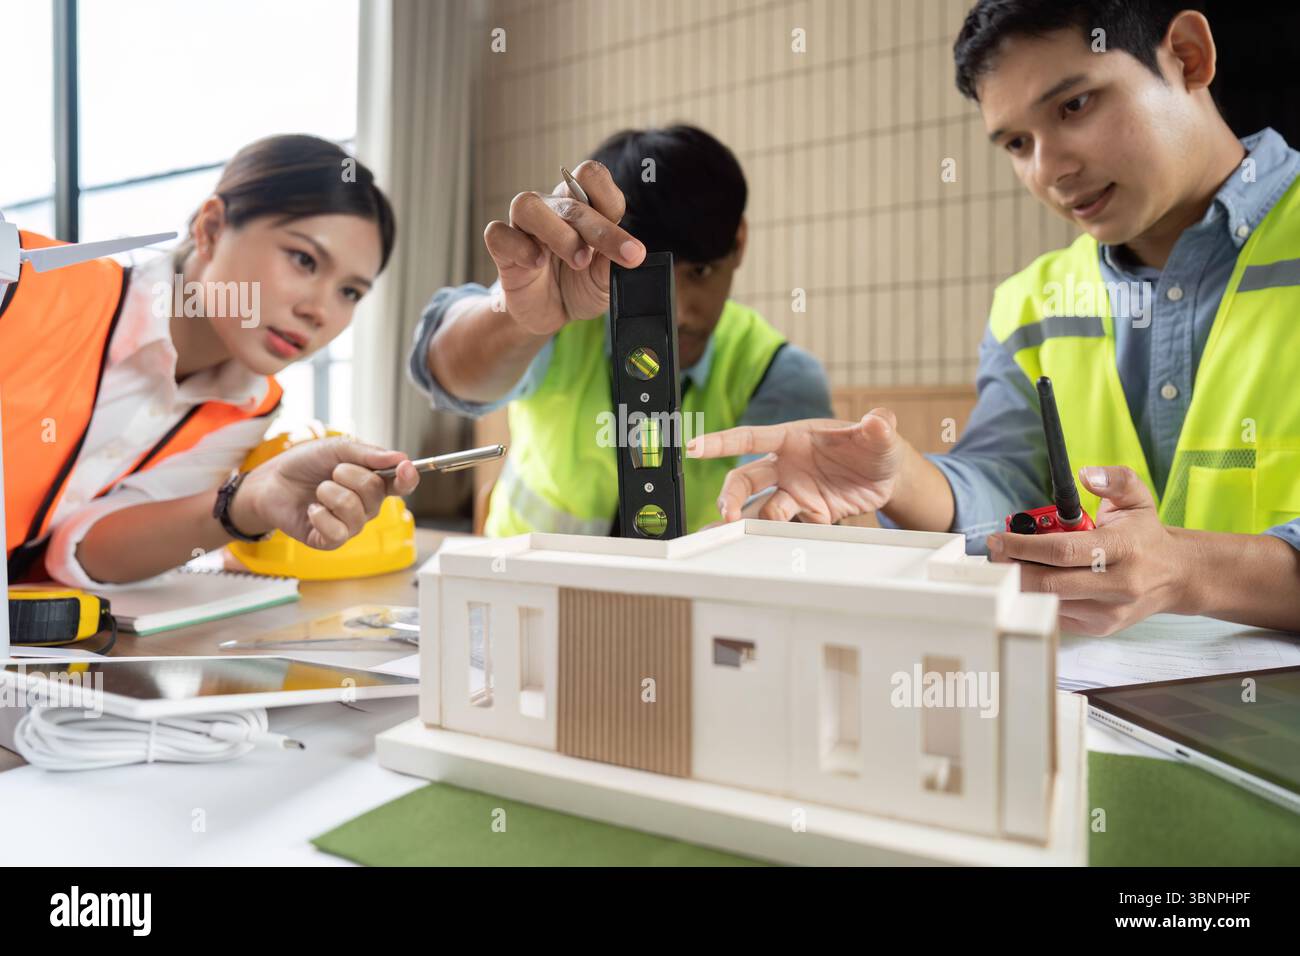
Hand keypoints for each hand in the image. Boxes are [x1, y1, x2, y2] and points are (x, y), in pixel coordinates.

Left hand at [230, 438, 419, 549]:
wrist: (271, 482)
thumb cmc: (305, 465)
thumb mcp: (335, 449)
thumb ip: (367, 453)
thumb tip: (400, 458)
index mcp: (373, 482)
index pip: (401, 485)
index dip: (408, 478)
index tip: (405, 467)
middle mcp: (367, 506)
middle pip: (374, 490)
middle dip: (348, 474)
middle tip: (331, 472)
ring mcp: (351, 525)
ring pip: (353, 509)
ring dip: (329, 492)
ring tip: (318, 491)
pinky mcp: (331, 541)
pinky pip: (337, 531)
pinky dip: (319, 515)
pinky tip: (312, 510)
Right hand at [482, 160, 645, 335]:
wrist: (551, 313)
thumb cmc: (580, 285)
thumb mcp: (606, 279)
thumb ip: (614, 264)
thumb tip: (630, 254)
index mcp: (582, 206)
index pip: (591, 176)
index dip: (610, 198)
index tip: (629, 241)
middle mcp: (551, 209)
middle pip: (569, 200)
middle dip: (600, 230)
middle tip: (623, 256)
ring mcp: (524, 226)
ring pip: (527, 205)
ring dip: (558, 233)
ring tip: (579, 260)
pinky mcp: (503, 248)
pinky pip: (497, 233)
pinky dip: (519, 247)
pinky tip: (536, 263)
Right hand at [685, 409, 904, 523]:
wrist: (887, 477)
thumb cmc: (875, 447)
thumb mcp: (879, 436)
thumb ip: (878, 427)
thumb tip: (879, 421)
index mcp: (793, 438)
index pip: (750, 438)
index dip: (720, 442)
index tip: (694, 447)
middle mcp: (787, 466)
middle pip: (746, 480)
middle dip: (730, 496)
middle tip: (725, 514)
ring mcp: (795, 492)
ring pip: (759, 508)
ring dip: (745, 522)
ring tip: (732, 538)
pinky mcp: (807, 514)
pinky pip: (785, 527)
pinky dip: (774, 537)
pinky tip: (766, 548)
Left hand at [986, 465, 1190, 635]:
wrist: (1177, 576)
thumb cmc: (1145, 534)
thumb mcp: (1136, 498)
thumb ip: (1114, 479)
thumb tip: (1086, 474)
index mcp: (1125, 549)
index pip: (1063, 551)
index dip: (1024, 546)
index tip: (998, 538)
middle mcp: (1119, 585)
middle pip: (1049, 583)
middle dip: (1013, 568)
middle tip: (994, 553)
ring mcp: (1109, 612)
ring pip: (1048, 602)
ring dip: (1019, 583)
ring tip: (1007, 564)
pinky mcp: (1099, 628)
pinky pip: (1055, 615)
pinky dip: (1035, 597)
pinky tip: (1029, 580)